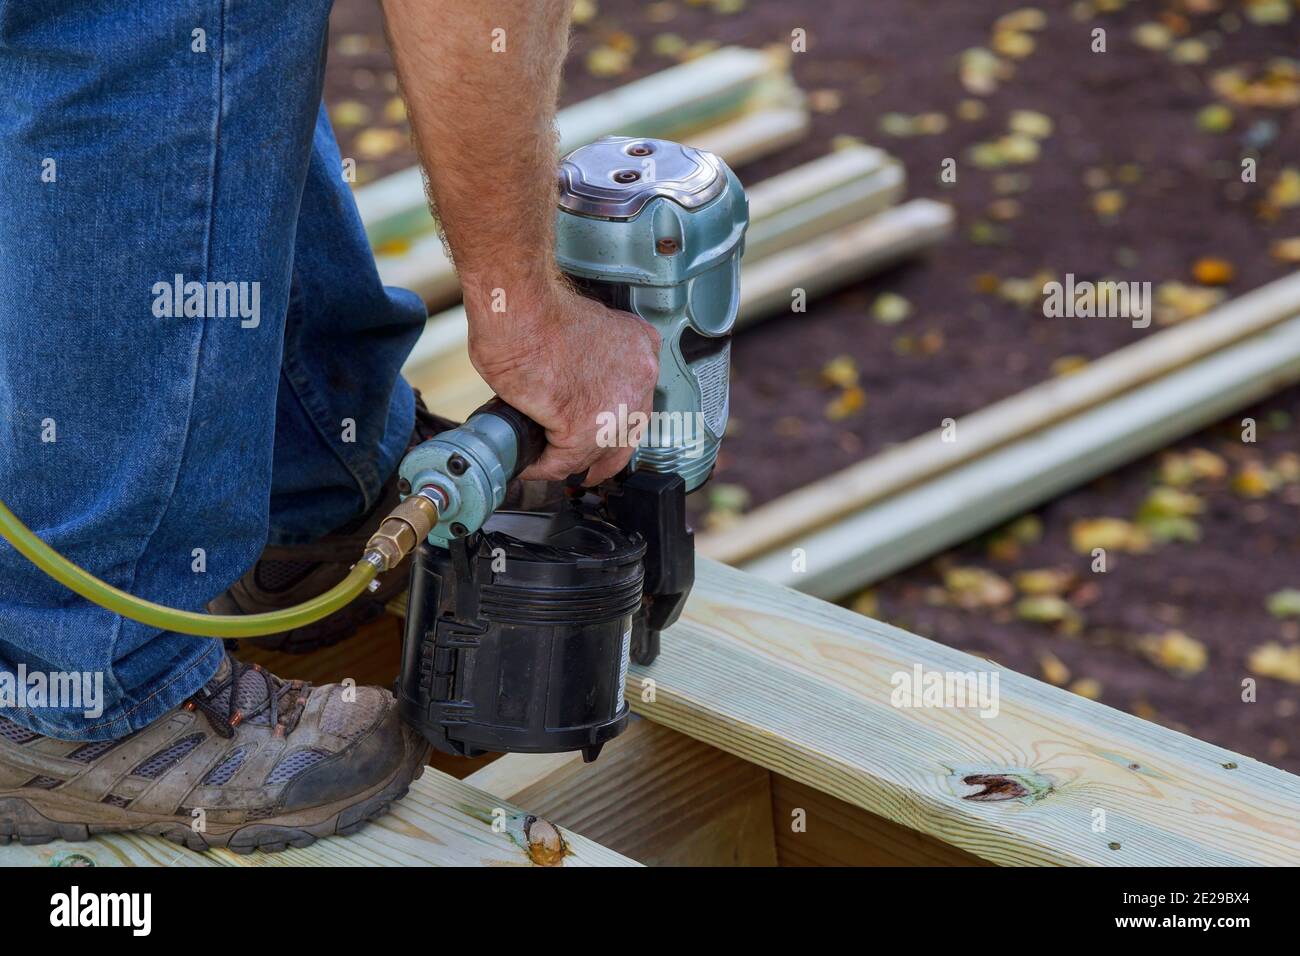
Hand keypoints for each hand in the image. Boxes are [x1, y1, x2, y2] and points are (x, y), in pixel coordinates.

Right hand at [466, 279, 659, 484]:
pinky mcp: (583, 427)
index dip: (613, 422)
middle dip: (599, 456)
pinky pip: (562, 462)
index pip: (637, 401)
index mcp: (641, 348)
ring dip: (566, 463)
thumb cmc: (535, 309)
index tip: (596, 431)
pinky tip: (529, 463)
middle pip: (625, 436)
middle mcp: (639, 378)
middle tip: (578, 464)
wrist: (517, 308)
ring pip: (594, 454)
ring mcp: (616, 406)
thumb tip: (574, 384)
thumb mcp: (586, 325)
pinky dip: (541, 466)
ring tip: (543, 460)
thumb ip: (593, 357)